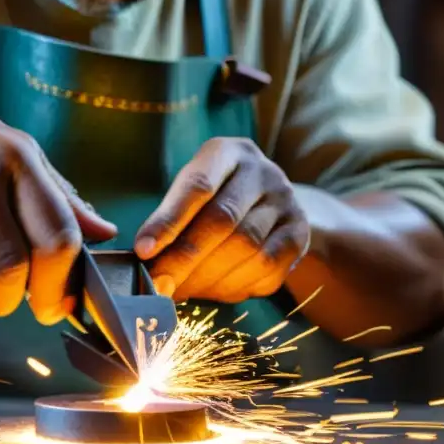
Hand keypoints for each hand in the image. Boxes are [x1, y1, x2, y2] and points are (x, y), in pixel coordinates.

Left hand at [134, 138, 309, 303]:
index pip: (197, 185)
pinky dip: (237, 286)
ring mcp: (286, 202)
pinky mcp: (300, 233)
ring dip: (209, 277)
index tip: (143, 251)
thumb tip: (146, 259)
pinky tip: (215, 290)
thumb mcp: (189, 192)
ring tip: (183, 289)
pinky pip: (268, 268)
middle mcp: (262, 172)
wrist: (269, 200)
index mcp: (227, 153)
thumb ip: (169, 219)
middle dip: (185, 258)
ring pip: (247, 248)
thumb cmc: (214, 197)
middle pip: (223, 220)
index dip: (168, 221)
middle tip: (160, 283)